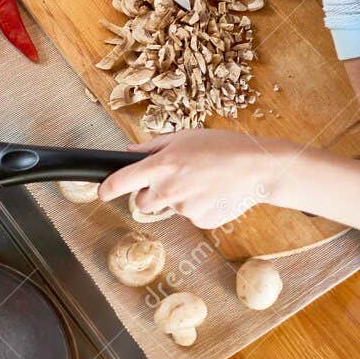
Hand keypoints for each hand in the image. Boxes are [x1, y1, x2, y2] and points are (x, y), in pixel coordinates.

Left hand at [98, 130, 287, 228]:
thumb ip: (152, 147)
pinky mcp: (199, 221)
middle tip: (171, 180)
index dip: (107, 189)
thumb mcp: (184, 137)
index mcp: (161, 165)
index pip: (120, 182)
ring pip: (168, 209)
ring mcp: (183, 208)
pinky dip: (196, 207)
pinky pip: (189, 216)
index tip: (102, 192)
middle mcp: (168, 189)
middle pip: (141, 203)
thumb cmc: (222, 146)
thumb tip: (129, 152)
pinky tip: (212, 193)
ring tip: (199, 182)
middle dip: (149, 194)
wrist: (257, 168)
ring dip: (176, 199)